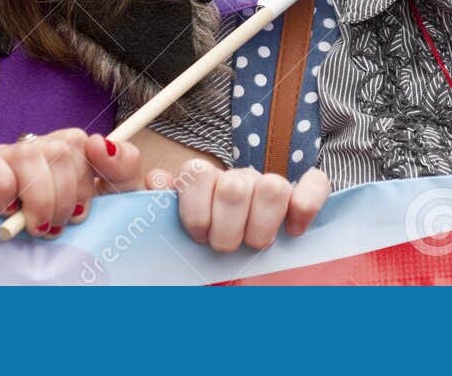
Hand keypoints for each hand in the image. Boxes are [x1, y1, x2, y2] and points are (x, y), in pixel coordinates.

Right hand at [0, 129, 144, 236]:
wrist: (13, 283)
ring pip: (31, 154)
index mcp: (67, 158)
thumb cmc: (62, 247)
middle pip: (62, 147)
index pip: (83, 141)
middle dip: (67, 197)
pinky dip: (4, 196)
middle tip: (59, 227)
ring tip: (37, 228)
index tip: (86, 209)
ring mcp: (6, 158)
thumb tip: (104, 143)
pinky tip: (8, 215)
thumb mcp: (106, 211)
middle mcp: (37, 151)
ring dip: (40, 200)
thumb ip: (122, 172)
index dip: (94, 172)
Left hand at [150, 159, 328, 251]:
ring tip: (256, 245)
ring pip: (272, 185)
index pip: (197, 173)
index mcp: (204, 183)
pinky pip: (314, 184)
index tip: (199, 237)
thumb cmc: (201, 255)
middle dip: (228, 229)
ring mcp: (272, 187)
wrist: (241, 283)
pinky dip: (305, 206)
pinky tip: (294, 231)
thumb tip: (137, 168)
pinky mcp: (305, 196)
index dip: (196, 212)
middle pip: (234, 186)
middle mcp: (238, 179)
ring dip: (262, 226)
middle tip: (226, 249)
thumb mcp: (167, 230)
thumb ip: (146, 200)